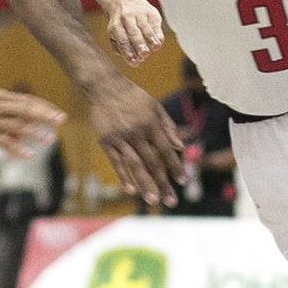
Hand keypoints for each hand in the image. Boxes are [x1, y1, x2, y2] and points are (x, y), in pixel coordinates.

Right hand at [0, 89, 65, 157]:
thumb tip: (28, 129)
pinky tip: (28, 154)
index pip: (27, 101)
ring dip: (34, 133)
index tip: (59, 115)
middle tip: (60, 121)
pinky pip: (2, 141)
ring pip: (16, 126)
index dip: (45, 107)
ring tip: (49, 140)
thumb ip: (8, 116)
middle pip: (25, 110)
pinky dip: (17, 148)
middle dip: (45, 116)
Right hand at [88, 76, 184, 207]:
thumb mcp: (154, 107)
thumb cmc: (133, 97)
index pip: (166, 150)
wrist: (104, 86)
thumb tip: (181, 147)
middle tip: (171, 201)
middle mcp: (136, 132)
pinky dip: (123, 176)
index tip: (183, 181)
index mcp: (151, 124)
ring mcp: (120, 138)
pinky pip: (116, 161)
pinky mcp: (106, 141)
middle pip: (152, 162)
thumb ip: (168, 127)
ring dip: (145, 184)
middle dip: (163, 183)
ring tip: (153, 200)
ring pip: (134, 165)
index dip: (176, 167)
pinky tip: (130, 190)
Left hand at [104, 0, 165, 65]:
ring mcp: (139, 14)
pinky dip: (157, 32)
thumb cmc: (119, 23)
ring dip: (150, 38)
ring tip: (155, 48)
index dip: (128, 52)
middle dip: (139, 44)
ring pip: (145, 27)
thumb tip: (133, 60)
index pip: (122, 40)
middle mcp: (126, 18)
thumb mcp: (114, 34)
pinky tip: (159, 41)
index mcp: (115, 26)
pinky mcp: (150, 11)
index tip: (134, 62)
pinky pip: (155, 23)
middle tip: (144, 54)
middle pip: (133, 33)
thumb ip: (120, 48)